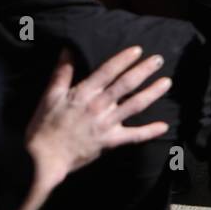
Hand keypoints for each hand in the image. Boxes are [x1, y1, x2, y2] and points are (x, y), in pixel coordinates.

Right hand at [26, 47, 171, 191]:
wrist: (43, 159)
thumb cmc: (44, 127)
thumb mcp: (49, 97)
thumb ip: (61, 73)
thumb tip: (68, 50)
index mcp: (84, 94)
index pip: (107, 71)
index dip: (123, 60)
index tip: (137, 50)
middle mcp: (99, 106)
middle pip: (126, 85)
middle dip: (143, 71)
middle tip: (158, 60)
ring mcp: (106, 124)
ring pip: (134, 105)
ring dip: (152, 93)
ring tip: (167, 82)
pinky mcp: (110, 141)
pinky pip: (133, 136)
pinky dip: (149, 132)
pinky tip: (164, 127)